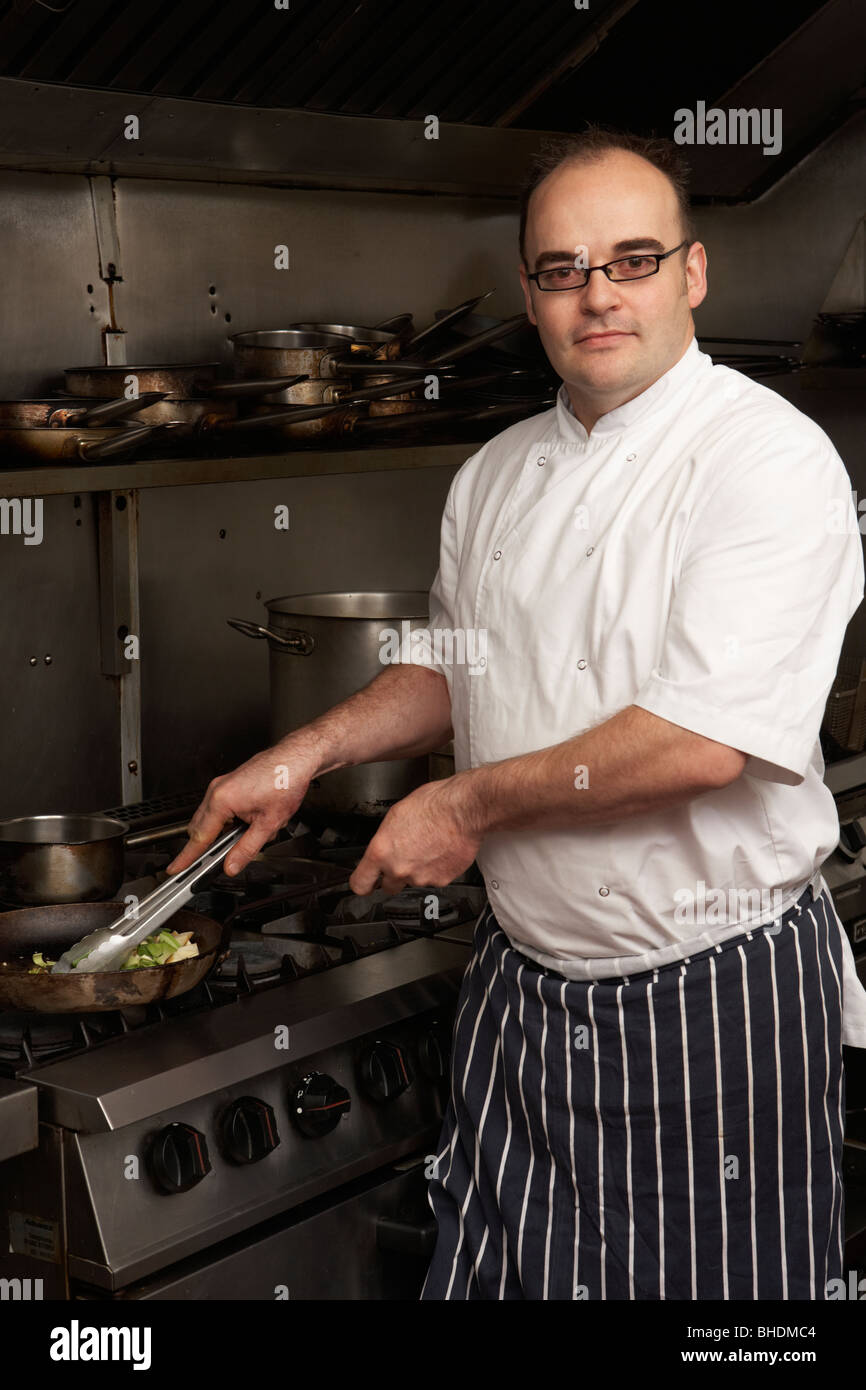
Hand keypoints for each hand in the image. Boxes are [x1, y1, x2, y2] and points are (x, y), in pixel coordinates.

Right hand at [166, 739, 319, 876]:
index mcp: (222, 800)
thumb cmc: (285, 781)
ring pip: (213, 818)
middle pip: (201, 828)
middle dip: (212, 844)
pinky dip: (232, 820)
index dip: (187, 857)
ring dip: (227, 831)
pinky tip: (255, 819)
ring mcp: (221, 785)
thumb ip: (246, 848)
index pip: (199, 837)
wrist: (295, 758)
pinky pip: (221, 808)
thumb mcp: (268, 824)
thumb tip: (231, 865)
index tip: (176, 868)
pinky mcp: (229, 784)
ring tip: (255, 829)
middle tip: (222, 857)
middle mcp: (217, 790)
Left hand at [348, 773, 482, 896]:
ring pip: (413, 881)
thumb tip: (386, 845)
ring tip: (427, 847)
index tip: (366, 882)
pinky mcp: (441, 881)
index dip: (363, 883)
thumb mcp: (396, 814)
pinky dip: (436, 870)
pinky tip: (440, 852)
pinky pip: (433, 880)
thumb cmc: (434, 805)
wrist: (464, 810)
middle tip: (403, 859)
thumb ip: (386, 839)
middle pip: (387, 887)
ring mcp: (420, 878)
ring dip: (417, 870)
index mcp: (382, 851)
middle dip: (392, 877)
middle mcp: (399, 869)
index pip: (360, 883)